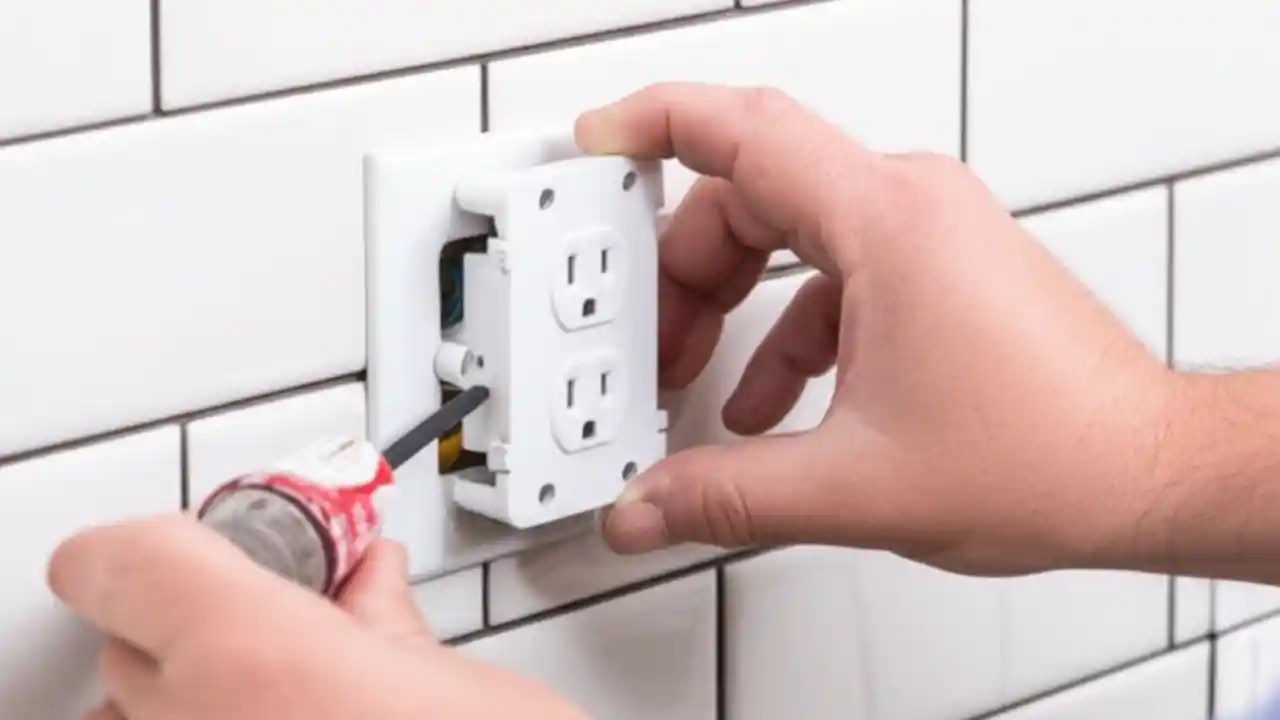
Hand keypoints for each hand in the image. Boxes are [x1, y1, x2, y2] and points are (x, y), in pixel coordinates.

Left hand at [49, 516, 582, 719]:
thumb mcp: (465, 688)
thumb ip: (393, 628)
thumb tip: (368, 588)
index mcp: (252, 660)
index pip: (116, 559)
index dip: (171, 544)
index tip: (224, 547)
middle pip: (131, 645)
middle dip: (206, 625)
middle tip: (291, 629)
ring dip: (200, 706)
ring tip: (289, 707)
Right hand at [581, 83, 1179, 574]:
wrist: (1142, 474)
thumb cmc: (1052, 453)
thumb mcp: (856, 484)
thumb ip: (727, 496)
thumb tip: (647, 503)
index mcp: (887, 223)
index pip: (742, 130)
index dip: (650, 124)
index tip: (594, 143)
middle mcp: (910, 207)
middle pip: (750, 192)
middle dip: (679, 265)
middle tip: (640, 328)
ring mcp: (927, 236)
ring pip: (787, 231)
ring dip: (726, 296)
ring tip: (689, 369)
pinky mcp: (936, 272)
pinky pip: (830, 273)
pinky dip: (781, 325)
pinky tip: (762, 399)